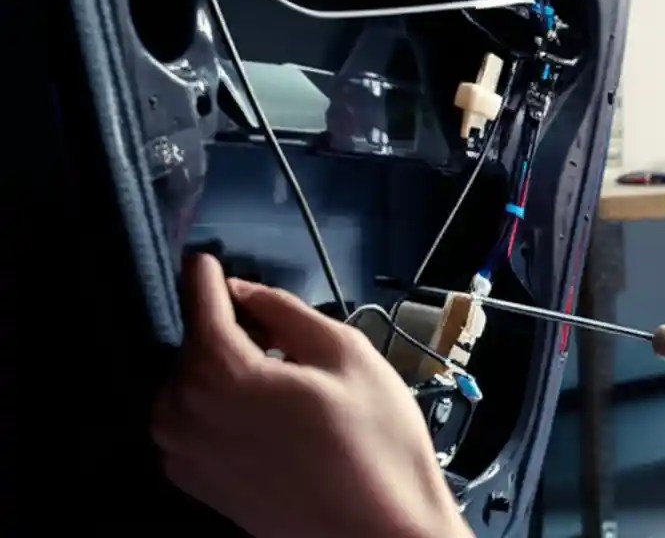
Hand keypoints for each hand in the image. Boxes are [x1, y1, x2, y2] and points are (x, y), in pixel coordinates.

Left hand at [152, 254, 471, 537]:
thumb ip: (285, 311)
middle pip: (195, 343)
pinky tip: (274, 413)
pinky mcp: (195, 480)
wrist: (377, 533)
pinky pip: (195, 419)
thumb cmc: (373, 446)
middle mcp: (184, 415)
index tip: (209, 257)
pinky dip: (224, 403)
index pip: (199, 301)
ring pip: (193, 381)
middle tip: (284, 336)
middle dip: (233, 329)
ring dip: (228, 367)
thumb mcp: (346, 354)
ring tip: (286, 379)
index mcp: (218, 375)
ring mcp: (184, 453)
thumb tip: (246, 291)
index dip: (209, 274)